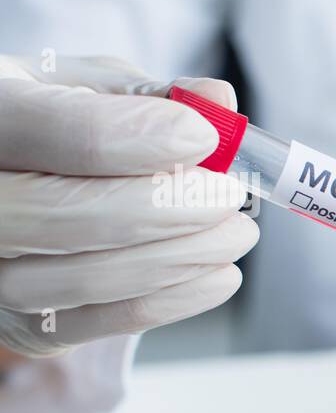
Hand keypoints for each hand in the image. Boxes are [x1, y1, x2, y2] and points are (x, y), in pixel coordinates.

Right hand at [0, 55, 257, 357]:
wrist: (17, 181)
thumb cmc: (61, 123)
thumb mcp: (95, 87)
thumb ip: (155, 95)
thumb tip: (219, 100)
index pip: (52, 131)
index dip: (137, 137)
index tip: (204, 137)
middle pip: (66, 212)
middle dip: (168, 207)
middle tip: (231, 194)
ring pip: (88, 276)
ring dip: (181, 257)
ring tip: (236, 233)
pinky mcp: (26, 324)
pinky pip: (103, 322)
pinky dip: (174, 299)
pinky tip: (218, 274)